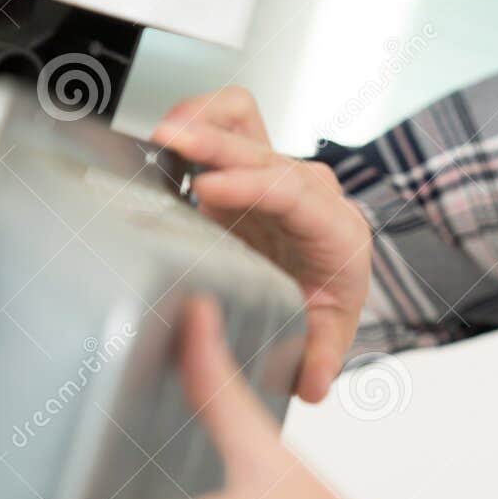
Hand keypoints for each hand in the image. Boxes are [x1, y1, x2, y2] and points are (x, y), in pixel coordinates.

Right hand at [151, 87, 370, 402]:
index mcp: (334, 226)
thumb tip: (311, 384)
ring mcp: (276, 169)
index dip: (251, 187)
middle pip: (261, 154)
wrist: (327, 268)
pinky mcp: (248, 160)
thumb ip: (320, 353)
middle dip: (215, 144)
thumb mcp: (330, 326)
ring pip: (244, 124)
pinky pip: (231, 117)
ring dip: (204, 120)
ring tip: (163, 131)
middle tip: (170, 143)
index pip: (294, 194)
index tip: (208, 190)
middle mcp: (308, 189)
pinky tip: (171, 131)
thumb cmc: (328, 289)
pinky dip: (201, 114)